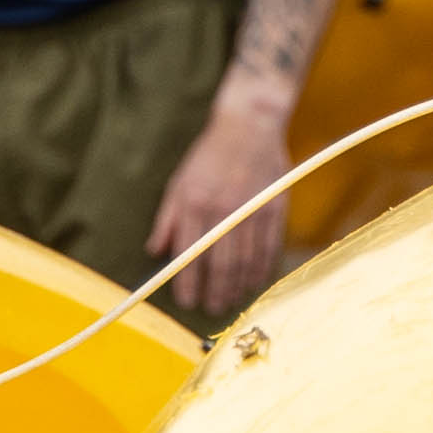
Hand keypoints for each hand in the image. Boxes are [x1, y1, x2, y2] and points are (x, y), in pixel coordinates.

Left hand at [148, 85, 301, 321]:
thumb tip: (156, 252)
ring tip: (232, 300)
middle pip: (221, 264)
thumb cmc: (209, 154)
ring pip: (247, 260)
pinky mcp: (275, 207)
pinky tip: (256, 281)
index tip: (186, 301)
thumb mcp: (179, 182)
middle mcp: (225, 209)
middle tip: (212, 309)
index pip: (190, 254)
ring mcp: (253, 209)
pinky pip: (269, 247)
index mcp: (196, 203)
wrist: (250, 123)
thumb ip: (167, 219)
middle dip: (216, 292)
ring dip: (239, 286)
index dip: (188, 283)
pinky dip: (262, 269)